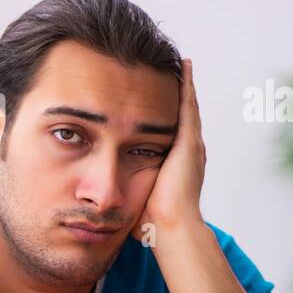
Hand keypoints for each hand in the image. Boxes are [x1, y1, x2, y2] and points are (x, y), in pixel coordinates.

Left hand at [132, 58, 205, 240]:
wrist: (170, 229)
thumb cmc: (151, 223)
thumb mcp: (134, 199)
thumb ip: (123, 192)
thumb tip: (100, 199)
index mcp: (176, 165)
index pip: (170, 132)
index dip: (164, 115)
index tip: (157, 101)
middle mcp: (188, 153)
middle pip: (182, 115)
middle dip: (177, 94)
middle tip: (175, 71)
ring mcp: (191, 147)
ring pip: (187, 107)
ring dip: (183, 85)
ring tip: (180, 64)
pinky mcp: (189, 144)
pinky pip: (188, 107)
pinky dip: (186, 87)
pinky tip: (184, 69)